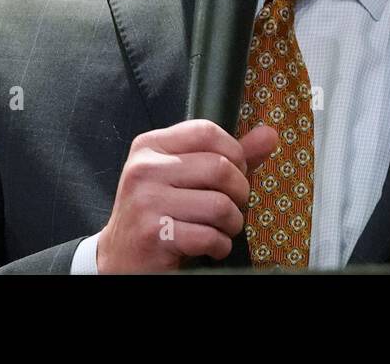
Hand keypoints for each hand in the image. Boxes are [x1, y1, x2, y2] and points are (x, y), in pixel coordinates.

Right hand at [94, 119, 278, 271]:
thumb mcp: (184, 176)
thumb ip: (227, 155)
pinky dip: (220, 246)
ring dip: (232, 223)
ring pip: (219, 205)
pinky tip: (210, 247)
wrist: (120, 258)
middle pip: (219, 168)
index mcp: (150, 146)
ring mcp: (146, 202)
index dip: (234, 153)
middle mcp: (144, 169)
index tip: (234, 172)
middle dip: (239, 192)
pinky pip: (209, 236)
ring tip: (221, 228)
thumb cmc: (158, 213)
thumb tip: (269, 135)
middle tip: (232, 206)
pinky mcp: (153, 235)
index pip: (207, 132)